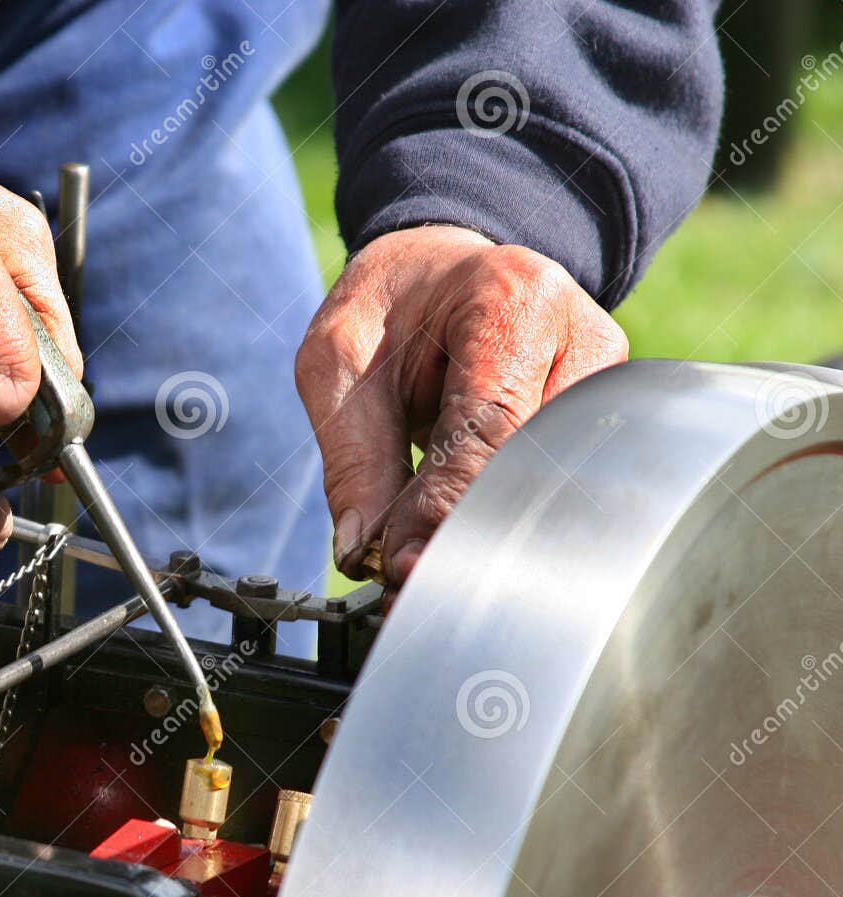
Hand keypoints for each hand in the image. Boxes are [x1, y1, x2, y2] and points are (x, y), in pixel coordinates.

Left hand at [295, 225, 627, 588]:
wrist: (432, 271)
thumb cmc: (386, 308)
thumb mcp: (338, 362)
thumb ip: (354, 455)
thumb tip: (363, 552)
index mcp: (512, 297)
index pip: (490, 422)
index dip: (449, 500)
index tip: (406, 560)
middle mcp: (579, 334)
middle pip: (532, 461)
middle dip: (469, 525)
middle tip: (408, 580)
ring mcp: (603, 378)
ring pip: (553, 482)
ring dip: (491, 529)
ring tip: (428, 566)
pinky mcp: (600, 414)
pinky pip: (557, 481)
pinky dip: (507, 517)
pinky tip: (466, 542)